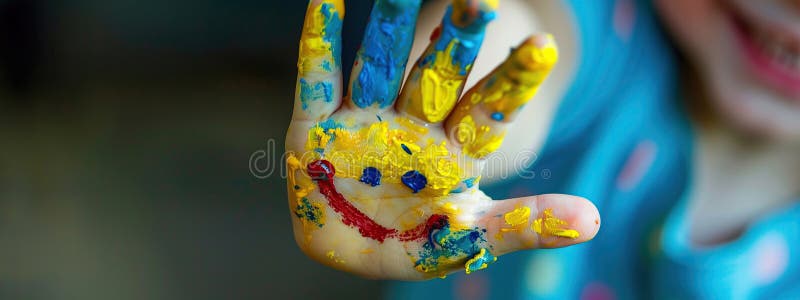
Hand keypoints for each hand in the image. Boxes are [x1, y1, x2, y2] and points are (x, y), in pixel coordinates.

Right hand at [285, 0, 599, 279]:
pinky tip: (325, 1)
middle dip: (458, 41)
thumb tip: (593, 220)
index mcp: (453, 151)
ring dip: (389, 28)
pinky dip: (318, 44)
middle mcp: (412, 124)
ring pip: (380, 66)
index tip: (542, 47)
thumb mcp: (467, 238)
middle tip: (482, 2)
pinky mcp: (316, 125)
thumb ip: (521, 226)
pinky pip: (317, 80)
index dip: (513, 81)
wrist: (351, 245)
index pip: (489, 110)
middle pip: (438, 76)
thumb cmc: (416, 238)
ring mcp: (365, 120)